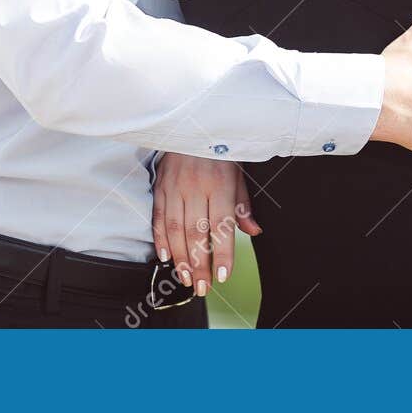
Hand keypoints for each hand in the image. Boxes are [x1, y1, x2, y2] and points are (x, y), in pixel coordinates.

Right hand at [151, 152, 259, 295]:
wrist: (193, 125)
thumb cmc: (220, 151)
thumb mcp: (239, 173)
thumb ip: (243, 205)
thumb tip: (254, 231)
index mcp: (220, 184)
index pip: (222, 226)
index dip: (222, 254)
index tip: (223, 276)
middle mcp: (196, 187)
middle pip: (196, 234)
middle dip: (199, 265)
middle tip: (202, 288)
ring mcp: (175, 187)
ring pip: (175, 230)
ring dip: (180, 258)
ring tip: (185, 279)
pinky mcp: (160, 186)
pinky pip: (158, 217)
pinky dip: (160, 239)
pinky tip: (166, 257)